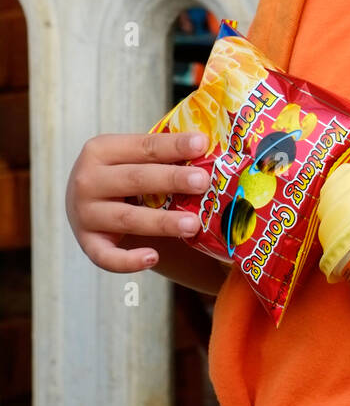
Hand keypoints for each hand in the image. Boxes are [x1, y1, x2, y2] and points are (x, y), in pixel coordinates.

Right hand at [65, 131, 210, 273]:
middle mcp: (87, 180)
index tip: (202, 144)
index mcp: (101, 150)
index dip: (174, 146)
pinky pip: (107, 256)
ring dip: (161, 222)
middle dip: (172, 180)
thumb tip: (208, 147)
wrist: (86, 203)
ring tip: (193, 225)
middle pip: (136, 179)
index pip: (143, 147)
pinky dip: (128, 260)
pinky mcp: (88, 244)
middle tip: (203, 182)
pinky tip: (152, 258)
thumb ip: (163, 154)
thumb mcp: (132, 158)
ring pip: (128, 218)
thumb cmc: (121, 175)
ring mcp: (85, 214)